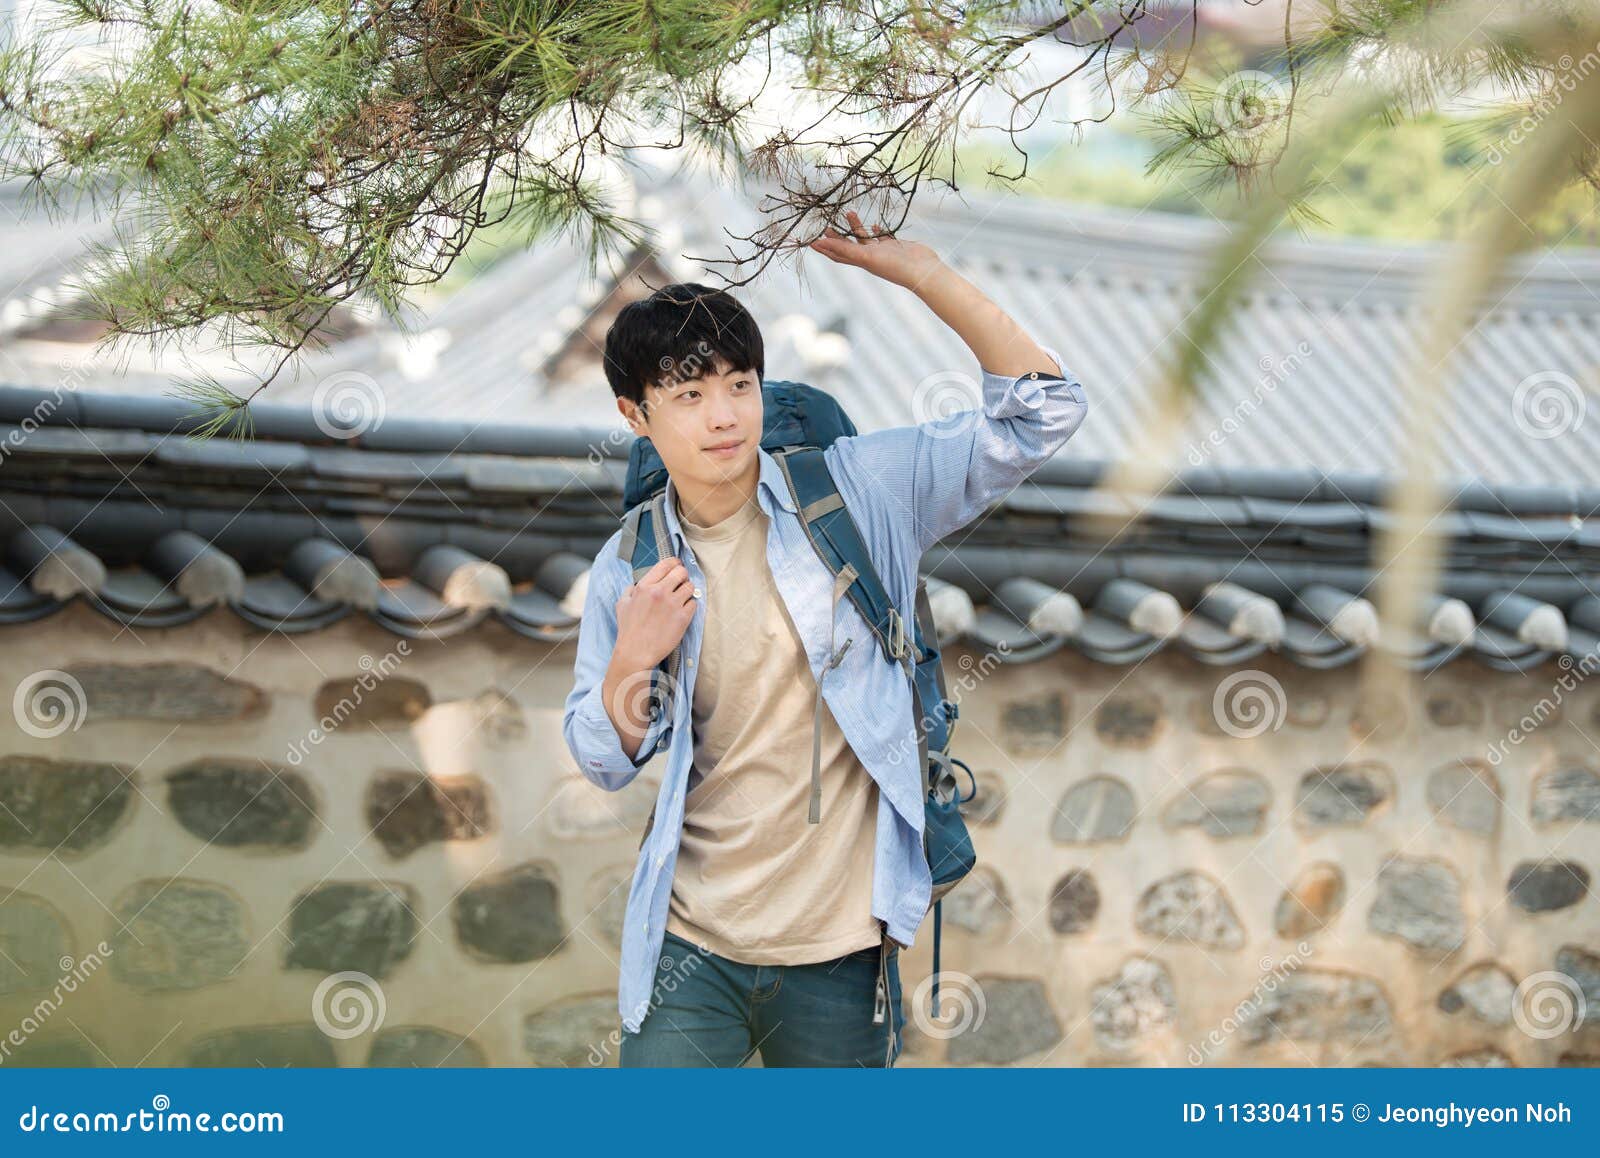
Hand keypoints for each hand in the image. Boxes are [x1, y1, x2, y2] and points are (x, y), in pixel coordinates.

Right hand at [612, 556, 695, 672]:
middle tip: (680, 583)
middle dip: (682, 576)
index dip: (674, 563)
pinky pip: (694, 603)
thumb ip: (630, 590)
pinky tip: (683, 611)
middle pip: (681, 572)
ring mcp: (672, 605)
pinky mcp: (683, 618)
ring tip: (681, 599)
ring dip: (687, 591)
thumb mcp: (622, 605)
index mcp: (645, 586)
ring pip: (690, 587)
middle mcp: (660, 592)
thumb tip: (636, 584)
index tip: (677, 566)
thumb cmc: (628, 630)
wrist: (636, 652)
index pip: (666, 564)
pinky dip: (690, 606)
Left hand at [808, 209, 942, 288]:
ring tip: (849, 212)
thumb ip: (845, 249)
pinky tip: (873, 224)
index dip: (824, 248)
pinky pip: (881, 237)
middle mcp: (869, 257)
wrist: (921, 270)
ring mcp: (881, 252)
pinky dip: (875, 230)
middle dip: (836, 236)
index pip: (837, 254)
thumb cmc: (894, 266)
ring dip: (855, 227)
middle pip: (847, 246)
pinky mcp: (894, 246)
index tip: (811, 241)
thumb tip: (821, 243)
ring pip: (864, 238)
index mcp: (860, 261)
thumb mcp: (866, 256)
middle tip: (826, 225)